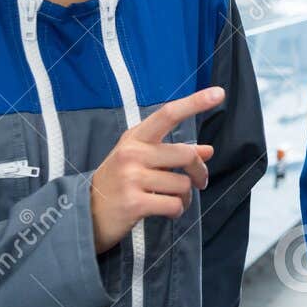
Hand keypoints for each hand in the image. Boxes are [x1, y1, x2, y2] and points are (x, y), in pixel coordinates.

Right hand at [89, 87, 222, 253]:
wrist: (87, 214)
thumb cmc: (118, 183)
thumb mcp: (141, 160)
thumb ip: (173, 154)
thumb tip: (207, 150)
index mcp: (135, 138)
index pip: (168, 114)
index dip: (194, 103)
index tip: (218, 93)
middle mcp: (132, 153)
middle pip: (186, 154)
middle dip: (199, 171)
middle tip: (199, 181)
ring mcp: (131, 178)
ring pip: (182, 185)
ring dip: (185, 197)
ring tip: (175, 200)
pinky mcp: (134, 203)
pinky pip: (174, 205)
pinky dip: (177, 211)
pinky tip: (168, 212)